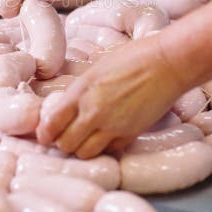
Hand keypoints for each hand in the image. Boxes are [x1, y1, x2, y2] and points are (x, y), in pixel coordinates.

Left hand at [36, 36, 186, 158]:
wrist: (166, 63)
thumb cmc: (133, 58)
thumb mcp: (96, 70)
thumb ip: (80, 90)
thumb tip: (68, 106)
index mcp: (80, 91)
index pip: (51, 122)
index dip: (45, 133)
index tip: (46, 136)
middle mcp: (92, 111)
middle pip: (65, 143)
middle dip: (63, 143)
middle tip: (67, 138)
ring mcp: (112, 125)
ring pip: (85, 153)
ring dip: (83, 149)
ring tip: (86, 141)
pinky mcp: (130, 134)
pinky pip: (110, 151)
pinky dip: (106, 149)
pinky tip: (108, 138)